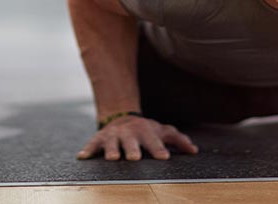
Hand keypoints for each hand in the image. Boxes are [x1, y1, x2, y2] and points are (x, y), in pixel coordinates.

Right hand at [76, 115, 198, 160]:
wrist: (122, 117)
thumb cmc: (146, 130)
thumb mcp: (161, 131)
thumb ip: (178, 140)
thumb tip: (194, 151)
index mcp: (146, 131)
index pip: (154, 141)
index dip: (159, 148)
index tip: (164, 157)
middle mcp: (129, 133)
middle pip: (132, 141)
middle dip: (133, 148)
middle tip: (135, 158)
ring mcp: (113, 135)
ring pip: (112, 143)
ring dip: (112, 150)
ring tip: (113, 158)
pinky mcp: (99, 139)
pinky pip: (92, 144)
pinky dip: (88, 150)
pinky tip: (82, 157)